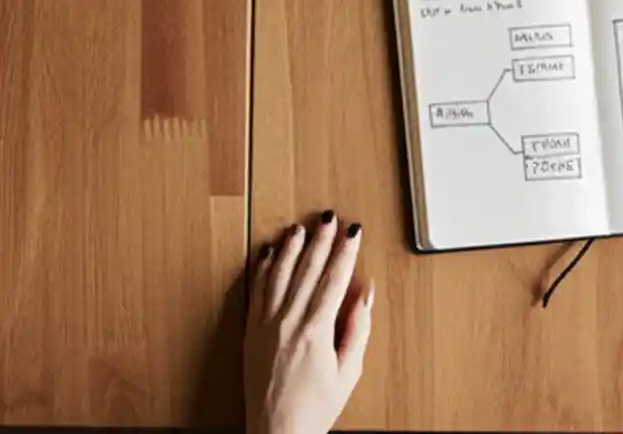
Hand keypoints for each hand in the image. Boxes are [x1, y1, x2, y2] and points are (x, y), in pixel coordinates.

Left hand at [245, 213, 372, 433]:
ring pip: (278, 275)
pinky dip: (261, 269)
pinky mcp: (250, 333)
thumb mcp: (349, 371)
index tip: (353, 232)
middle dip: (320, 240)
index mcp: (315, 332)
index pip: (334, 280)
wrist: (276, 432)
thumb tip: (365, 293)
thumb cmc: (315, 408)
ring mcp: (265, 326)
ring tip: (299, 227)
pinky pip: (255, 292)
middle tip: (329, 217)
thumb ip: (358, 328)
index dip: (346, 253)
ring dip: (290, 248)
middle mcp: (287, 324)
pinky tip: (266, 253)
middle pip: (306, 270)